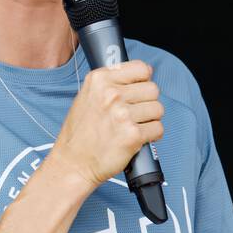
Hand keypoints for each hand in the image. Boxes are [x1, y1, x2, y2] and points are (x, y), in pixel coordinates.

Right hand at [50, 59, 163, 190]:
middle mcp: (111, 94)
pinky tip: (135, 138)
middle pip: (153, 89)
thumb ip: (111, 83)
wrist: (73, 163)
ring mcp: (123, 114)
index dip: (142, 81)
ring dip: (149, 119)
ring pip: (158, 109)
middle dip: (146, 102)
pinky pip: (158, 128)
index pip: (141, 68)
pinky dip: (151, 135)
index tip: (137, 90)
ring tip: (132, 126)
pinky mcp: (133, 135)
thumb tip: (142, 72)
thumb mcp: (86, 96)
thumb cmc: (80, 133)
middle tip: (132, 114)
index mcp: (99, 80)